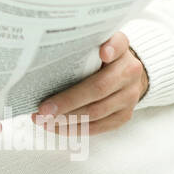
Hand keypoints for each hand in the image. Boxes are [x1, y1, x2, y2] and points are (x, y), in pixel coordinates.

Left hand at [31, 31, 148, 135]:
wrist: (123, 74)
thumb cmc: (98, 58)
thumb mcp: (91, 46)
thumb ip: (79, 46)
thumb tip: (45, 57)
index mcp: (121, 50)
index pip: (118, 44)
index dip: (112, 48)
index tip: (102, 53)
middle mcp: (130, 72)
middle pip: (99, 87)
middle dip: (68, 101)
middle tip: (43, 109)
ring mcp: (129, 96)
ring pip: (97, 111)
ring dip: (67, 119)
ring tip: (43, 120)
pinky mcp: (124, 115)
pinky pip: (99, 126)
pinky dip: (75, 128)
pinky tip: (56, 127)